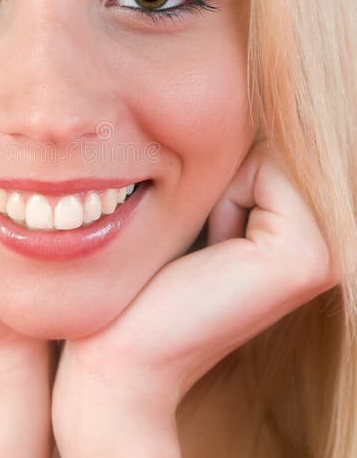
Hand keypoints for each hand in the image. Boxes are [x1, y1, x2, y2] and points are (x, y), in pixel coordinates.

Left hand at [52, 140, 338, 437]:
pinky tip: (209, 255)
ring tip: (206, 250)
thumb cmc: (147, 284)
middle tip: (204, 243)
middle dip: (225, 172)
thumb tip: (253, 97)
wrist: (121, 360)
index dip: (225, 167)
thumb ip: (238, 165)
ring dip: (220, 185)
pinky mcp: (308, 258)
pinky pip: (260, 169)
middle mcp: (338, 242)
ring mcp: (332, 253)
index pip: (278, 141)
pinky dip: (221, 198)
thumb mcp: (202, 209)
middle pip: (278, 140)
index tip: (206, 233)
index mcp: (316, 233)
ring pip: (268, 150)